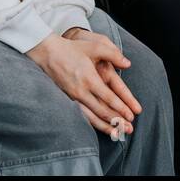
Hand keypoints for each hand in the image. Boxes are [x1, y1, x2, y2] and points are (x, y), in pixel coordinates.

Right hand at [26, 30, 140, 135]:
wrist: (48, 53)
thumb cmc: (73, 49)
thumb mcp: (94, 46)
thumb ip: (113, 54)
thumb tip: (128, 64)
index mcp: (89, 78)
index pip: (108, 98)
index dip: (121, 108)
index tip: (131, 115)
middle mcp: (81, 91)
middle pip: (101, 111)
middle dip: (117, 121)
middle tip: (129, 129)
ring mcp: (73, 97)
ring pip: (91, 117)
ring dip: (105, 126)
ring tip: (117, 134)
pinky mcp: (68, 99)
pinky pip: (82, 115)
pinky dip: (92, 123)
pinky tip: (100, 128)